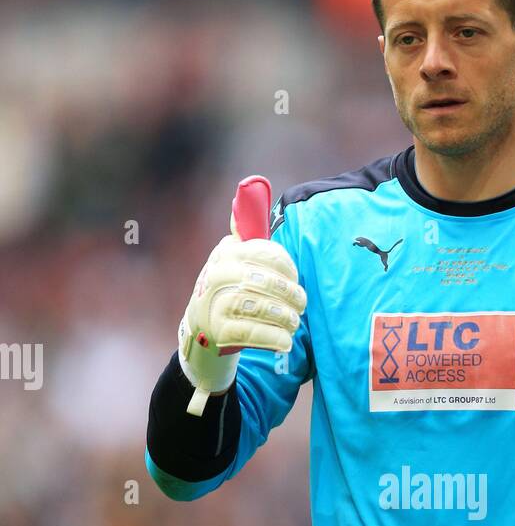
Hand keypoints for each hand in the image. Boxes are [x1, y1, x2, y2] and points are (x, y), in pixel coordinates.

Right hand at [178, 175, 306, 416]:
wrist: (201, 333)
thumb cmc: (228, 290)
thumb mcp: (234, 258)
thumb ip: (246, 231)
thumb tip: (251, 184)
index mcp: (226, 252)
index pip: (266, 252)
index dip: (289, 267)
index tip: (296, 279)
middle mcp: (216, 275)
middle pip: (265, 281)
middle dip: (291, 295)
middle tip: (301, 305)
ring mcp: (213, 304)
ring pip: (261, 307)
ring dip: (285, 318)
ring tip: (294, 323)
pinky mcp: (216, 332)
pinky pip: (253, 333)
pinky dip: (274, 338)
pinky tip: (285, 341)